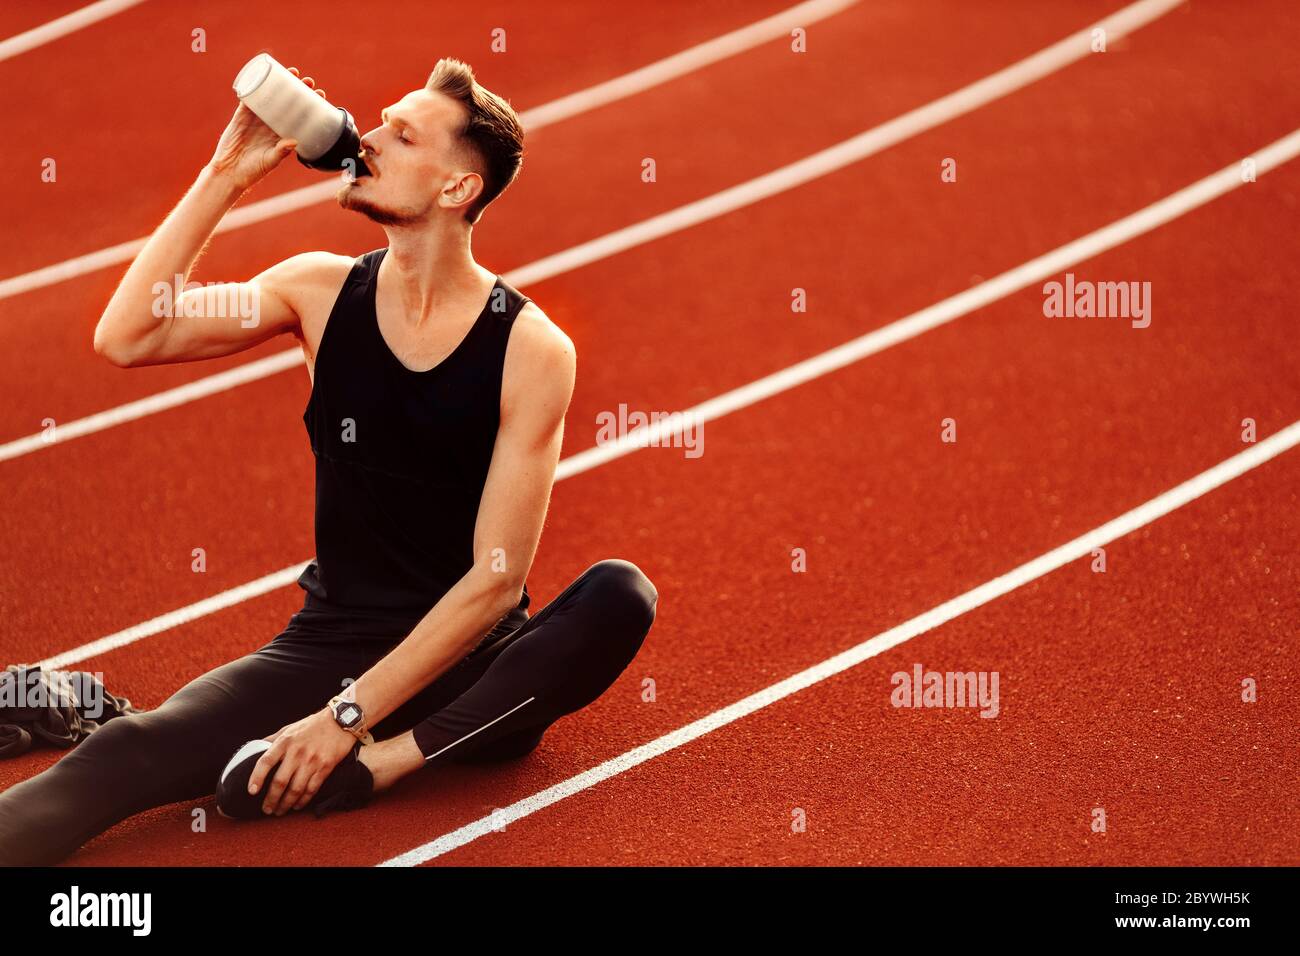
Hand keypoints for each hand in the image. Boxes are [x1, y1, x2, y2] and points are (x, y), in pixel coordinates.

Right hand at [207, 67, 328, 191]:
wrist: (228, 172)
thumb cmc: (252, 171)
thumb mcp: (270, 161)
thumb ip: (281, 151)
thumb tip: (294, 141)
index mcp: (282, 134)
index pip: (299, 116)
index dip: (309, 105)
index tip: (320, 95)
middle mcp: (271, 124)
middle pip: (287, 102)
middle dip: (298, 90)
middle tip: (309, 81)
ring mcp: (256, 118)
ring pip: (271, 96)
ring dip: (280, 83)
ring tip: (292, 73)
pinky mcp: (241, 115)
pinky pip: (249, 97)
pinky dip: (255, 85)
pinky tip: (263, 74)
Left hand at [248, 706, 355, 815]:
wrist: (340, 721)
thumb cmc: (313, 725)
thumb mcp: (290, 728)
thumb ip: (273, 739)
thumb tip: (257, 748)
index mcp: (285, 741)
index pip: (266, 762)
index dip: (256, 778)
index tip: (252, 791)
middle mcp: (297, 752)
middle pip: (280, 782)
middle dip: (271, 799)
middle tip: (267, 809)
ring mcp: (312, 761)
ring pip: (295, 789)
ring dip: (286, 804)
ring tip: (280, 811)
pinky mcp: (325, 767)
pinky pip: (312, 789)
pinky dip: (303, 800)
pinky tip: (297, 805)